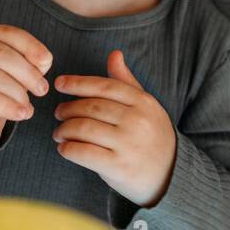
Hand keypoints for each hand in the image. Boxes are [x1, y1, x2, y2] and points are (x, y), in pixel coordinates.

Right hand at [0, 25, 52, 151]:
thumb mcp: (15, 73)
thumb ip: (29, 63)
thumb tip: (44, 61)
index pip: (7, 34)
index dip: (30, 45)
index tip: (47, 61)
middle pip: (3, 55)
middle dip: (29, 73)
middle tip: (43, 90)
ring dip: (20, 94)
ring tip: (28, 106)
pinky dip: (11, 108)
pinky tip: (22, 114)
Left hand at [52, 49, 176, 207]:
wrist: (171, 175)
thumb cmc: (153, 137)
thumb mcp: (147, 107)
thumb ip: (127, 82)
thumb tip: (114, 54)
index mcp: (143, 102)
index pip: (105, 86)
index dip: (78, 83)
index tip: (60, 83)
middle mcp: (137, 121)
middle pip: (91, 107)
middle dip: (68, 109)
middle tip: (59, 113)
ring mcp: (128, 145)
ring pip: (83, 128)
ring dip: (64, 130)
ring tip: (59, 133)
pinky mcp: (118, 167)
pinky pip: (84, 153)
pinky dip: (68, 149)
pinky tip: (64, 149)